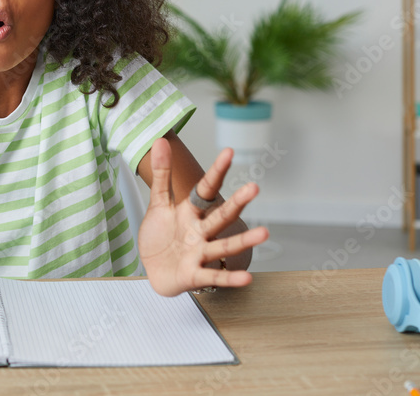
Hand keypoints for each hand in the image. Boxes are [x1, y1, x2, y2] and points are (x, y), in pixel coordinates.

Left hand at [137, 138, 269, 296]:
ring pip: (223, 245)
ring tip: (265, 233)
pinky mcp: (194, 275)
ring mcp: (199, 253)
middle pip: (220, 216)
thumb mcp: (158, 203)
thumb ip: (162, 175)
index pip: (205, 189)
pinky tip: (247, 278)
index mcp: (191, 212)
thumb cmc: (161, 236)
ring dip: (243, 241)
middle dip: (236, 203)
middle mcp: (200, 231)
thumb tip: (161, 140)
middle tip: (255, 188)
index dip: (216, 171)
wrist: (154, 270)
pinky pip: (213, 277)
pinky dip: (229, 279)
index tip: (229, 151)